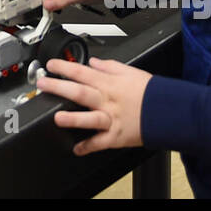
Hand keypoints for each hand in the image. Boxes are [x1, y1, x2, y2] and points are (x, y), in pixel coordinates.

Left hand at [37, 56, 151, 154]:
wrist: (168, 111)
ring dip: (73, 119)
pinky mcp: (117, 136)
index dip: (65, 68)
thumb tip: (93, 62)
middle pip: (81, 92)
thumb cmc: (150, 92)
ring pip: (90, 118)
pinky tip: (77, 149)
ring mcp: (112, 119)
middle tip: (42, 85)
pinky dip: (89, 147)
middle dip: (59, 88)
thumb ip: (109, 66)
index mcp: (110, 84)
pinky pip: (101, 142)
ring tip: (57, 118)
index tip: (50, 65)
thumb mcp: (130, 71)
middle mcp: (108, 101)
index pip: (83, 72)